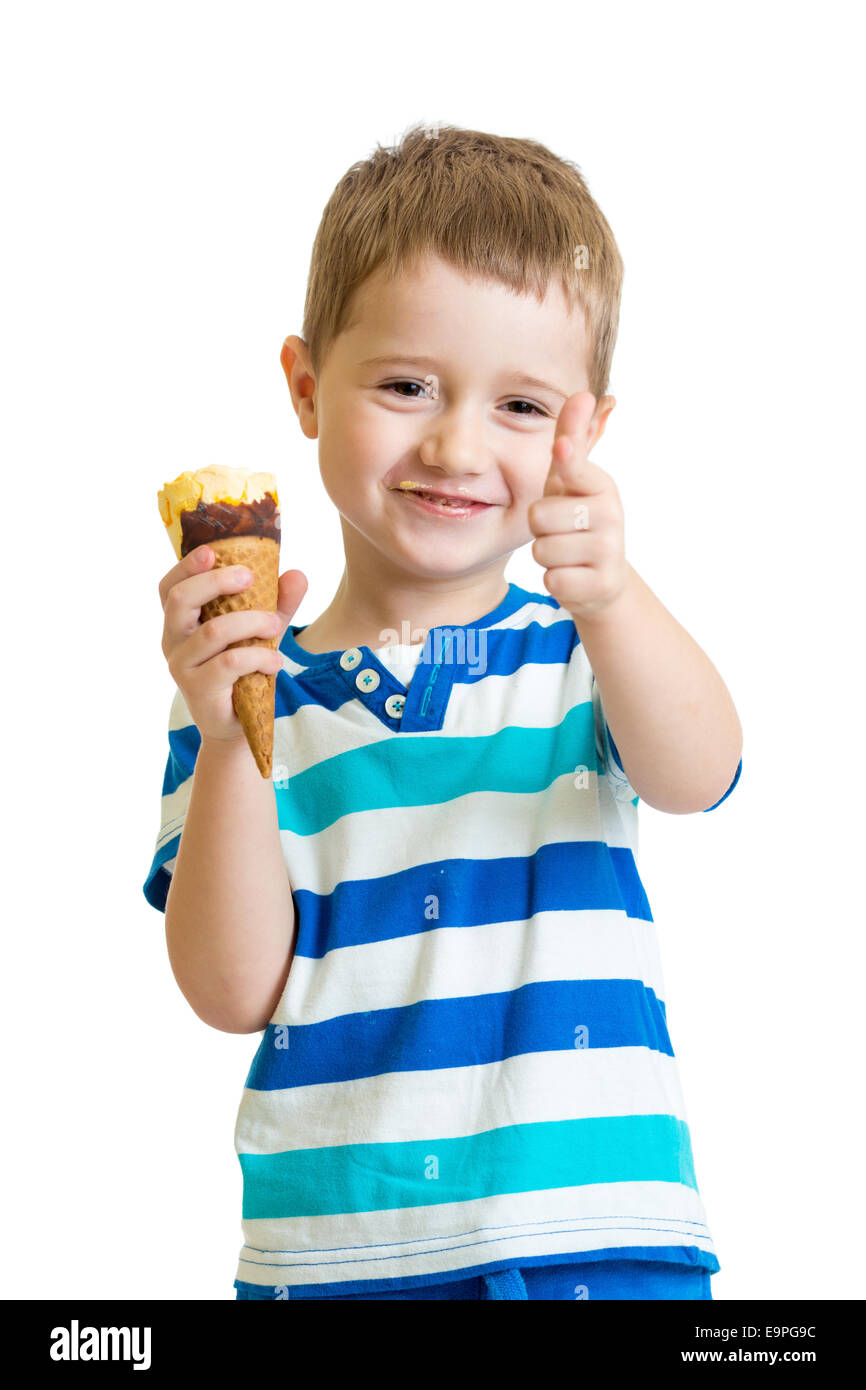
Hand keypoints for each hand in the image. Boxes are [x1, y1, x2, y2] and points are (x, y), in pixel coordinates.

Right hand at [159, 544, 308, 742]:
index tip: (212, 551)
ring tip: (277, 628)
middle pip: (181, 599)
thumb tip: (297, 574)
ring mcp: (182, 665)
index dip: (186, 566)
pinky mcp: (198, 688)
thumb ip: (278, 603)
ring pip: (214, 630)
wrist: (236, 723)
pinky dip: (259, 657)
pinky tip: (276, 661)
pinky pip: (230, 662)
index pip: (169, 586)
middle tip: (250, 577)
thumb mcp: (262, 632)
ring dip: (252, 622)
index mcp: (180, 621)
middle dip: (217, 582)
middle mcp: (172, 640)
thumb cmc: (243, 670)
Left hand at [528, 391, 627, 619]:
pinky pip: (553, 581)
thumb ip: (574, 439)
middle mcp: (611, 515)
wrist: (604, 580)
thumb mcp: (572, 481)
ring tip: (567, 553)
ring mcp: (608, 551)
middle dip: (540, 527)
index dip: (567, 458)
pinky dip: (556, 581)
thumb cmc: (578, 520)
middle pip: (539, 516)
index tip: (561, 445)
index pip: (575, 469)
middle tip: (561, 530)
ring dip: (546, 555)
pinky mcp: (600, 585)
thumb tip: (582, 394)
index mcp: (600, 485)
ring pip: (542, 550)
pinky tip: (573, 575)